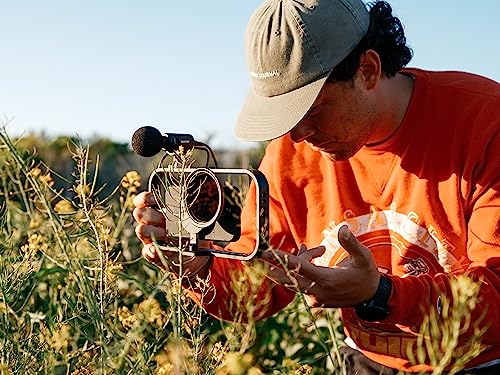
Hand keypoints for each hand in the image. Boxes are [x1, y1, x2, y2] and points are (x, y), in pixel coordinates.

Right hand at [132, 191, 211, 280]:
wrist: (197, 257)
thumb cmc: (193, 234)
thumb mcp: (194, 221)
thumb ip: (192, 212)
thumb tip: (198, 205)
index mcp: (159, 211)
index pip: (144, 200)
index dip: (145, 198)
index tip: (153, 200)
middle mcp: (151, 223)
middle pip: (139, 213)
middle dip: (151, 215)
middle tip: (164, 221)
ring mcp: (150, 239)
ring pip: (140, 230)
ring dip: (152, 231)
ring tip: (165, 234)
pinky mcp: (152, 254)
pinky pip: (146, 251)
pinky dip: (152, 250)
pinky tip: (158, 249)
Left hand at [259, 225, 379, 307]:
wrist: (370, 297)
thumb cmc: (366, 274)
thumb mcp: (364, 257)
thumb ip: (351, 243)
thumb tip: (343, 228)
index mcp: (327, 280)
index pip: (299, 268)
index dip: (282, 259)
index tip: (267, 252)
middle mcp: (317, 291)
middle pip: (288, 278)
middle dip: (272, 266)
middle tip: (257, 256)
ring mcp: (315, 298)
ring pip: (296, 278)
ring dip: (297, 262)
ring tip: (317, 250)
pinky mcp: (314, 300)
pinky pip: (300, 283)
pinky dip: (302, 269)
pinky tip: (315, 254)